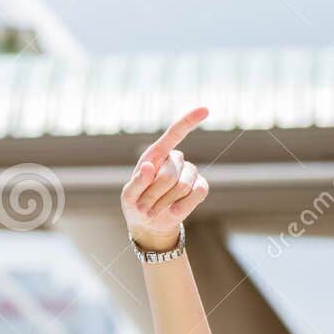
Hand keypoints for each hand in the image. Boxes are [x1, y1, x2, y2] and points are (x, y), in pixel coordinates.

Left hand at [121, 106, 210, 248]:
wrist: (150, 224)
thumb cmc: (136, 205)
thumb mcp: (128, 197)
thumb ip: (136, 183)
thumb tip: (148, 166)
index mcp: (155, 155)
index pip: (174, 134)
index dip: (189, 121)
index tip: (205, 109)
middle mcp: (174, 160)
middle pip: (169, 175)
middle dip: (154, 195)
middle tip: (145, 205)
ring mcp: (189, 172)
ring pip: (183, 186)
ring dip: (165, 203)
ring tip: (156, 208)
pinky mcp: (200, 186)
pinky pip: (198, 192)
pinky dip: (182, 206)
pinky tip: (173, 209)